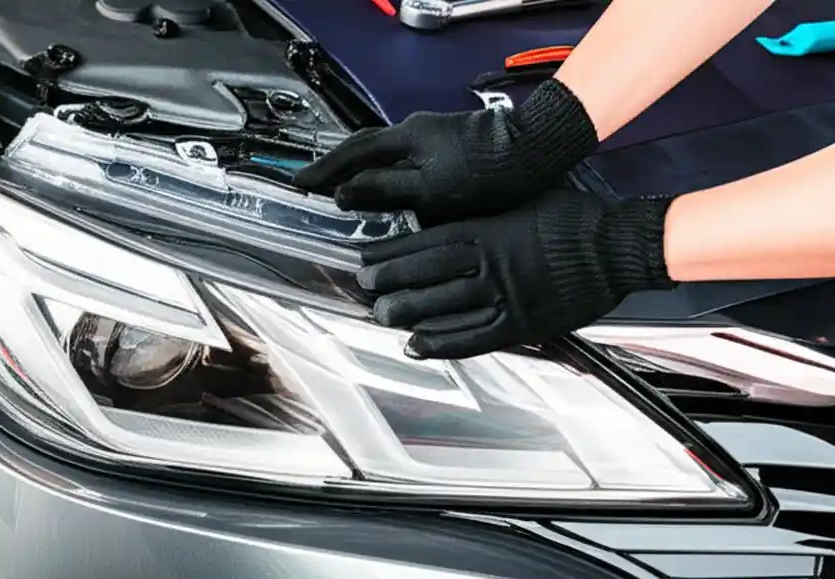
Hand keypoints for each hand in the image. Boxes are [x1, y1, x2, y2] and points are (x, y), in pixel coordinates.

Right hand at [293, 80, 597, 223]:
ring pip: (384, 148)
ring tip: (344, 184)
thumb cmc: (486, 175)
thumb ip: (385, 190)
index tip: (300, 183)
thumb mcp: (431, 190)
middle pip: (365, 145)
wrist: (534, 152)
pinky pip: (403, 152)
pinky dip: (385, 167)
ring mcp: (433, 131)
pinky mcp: (449, 140)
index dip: (324, 171)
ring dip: (361, 165)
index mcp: (405, 138)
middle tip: (314, 182)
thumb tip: (344, 193)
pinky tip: (390, 183)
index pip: (352, 153)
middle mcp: (414, 128)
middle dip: (337, 164)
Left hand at [358, 190, 675, 358]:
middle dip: (390, 281)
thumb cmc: (576, 219)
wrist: (617, 247)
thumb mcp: (525, 200)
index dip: (393, 253)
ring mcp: (505, 297)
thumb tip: (457, 215)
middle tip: (365, 287)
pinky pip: (472, 338)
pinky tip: (418, 345)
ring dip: (408, 312)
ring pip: (443, 308)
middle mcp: (490, 265)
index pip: (427, 243)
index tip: (369, 258)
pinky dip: (441, 343)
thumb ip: (488, 212)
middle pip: (426, 275)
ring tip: (383, 315)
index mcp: (489, 230)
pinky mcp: (521, 324)